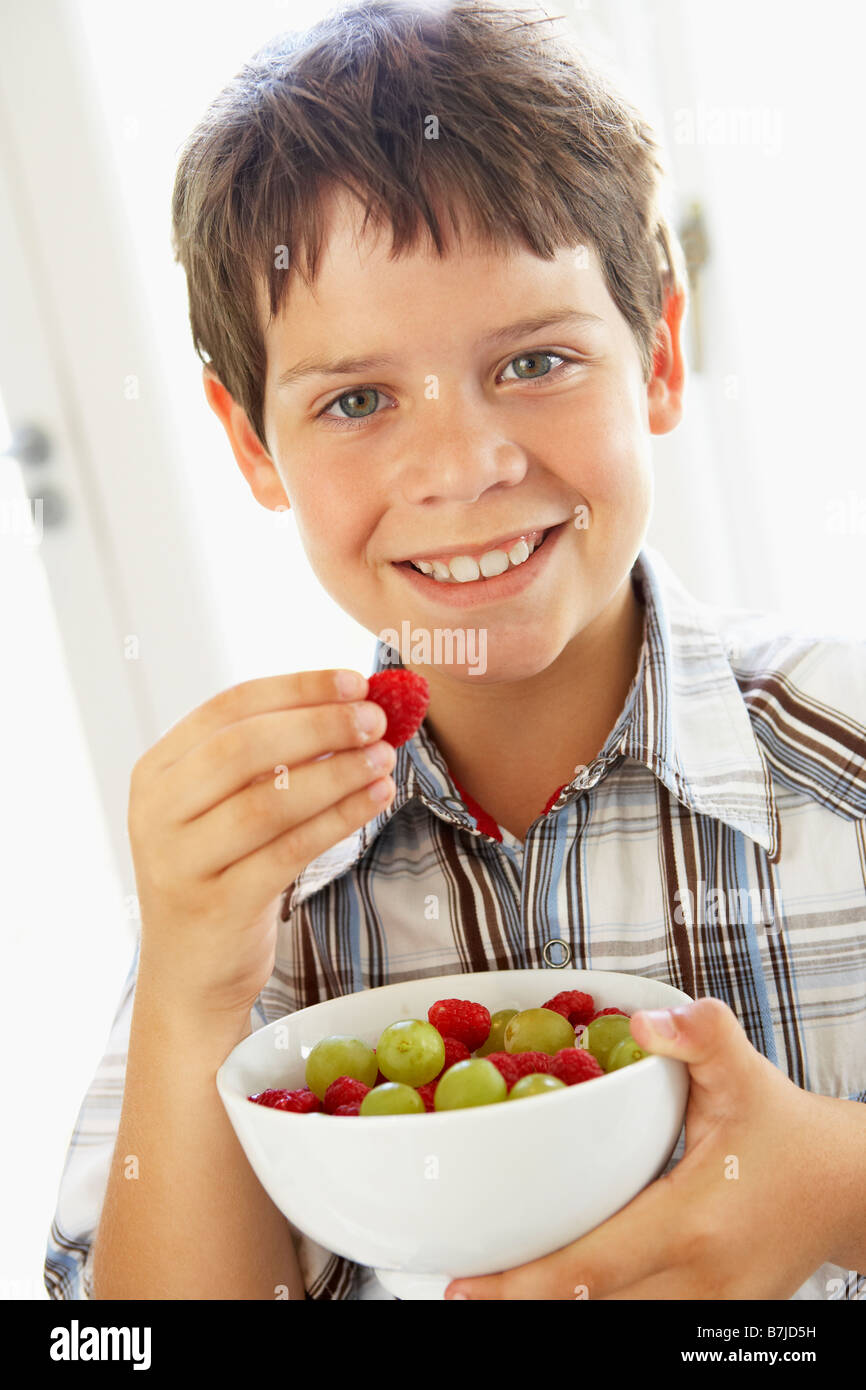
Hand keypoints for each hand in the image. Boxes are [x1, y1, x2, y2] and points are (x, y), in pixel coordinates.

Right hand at [127, 669, 395, 1022]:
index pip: (228, 709)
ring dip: (335, 773)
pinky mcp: (217, 906)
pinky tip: (374, 798)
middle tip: (375, 718)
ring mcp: (181, 863)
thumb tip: (355, 705)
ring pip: (267, 802)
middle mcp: (157, 813)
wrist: (190, 975)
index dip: (296, 689)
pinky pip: (288, 852)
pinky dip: (337, 819)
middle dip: (318, 726)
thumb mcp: (222, 809)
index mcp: (157, 772)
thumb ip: (268, 760)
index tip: (354, 680)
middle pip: (243, 749)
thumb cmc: (222, 874)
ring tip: (384, 757)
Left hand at [444, 997, 847, 1298]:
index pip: (592, 1263)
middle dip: (523, 1300)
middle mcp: (697, 1280)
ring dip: (558, 1304)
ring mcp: (706, 1309)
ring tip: (499, 1287)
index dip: (523, 1282)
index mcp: (693, 1222)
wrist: (849, 1189)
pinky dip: (598, 1302)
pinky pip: (640, 1316)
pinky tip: (560, 1286)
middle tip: (461, 1287)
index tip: (464, 1288)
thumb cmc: (790, 1133)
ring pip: (614, 1319)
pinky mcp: (711, 1319)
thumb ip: (700, 1035)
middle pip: (589, 1306)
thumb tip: (646, 1019)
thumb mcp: (746, 1074)